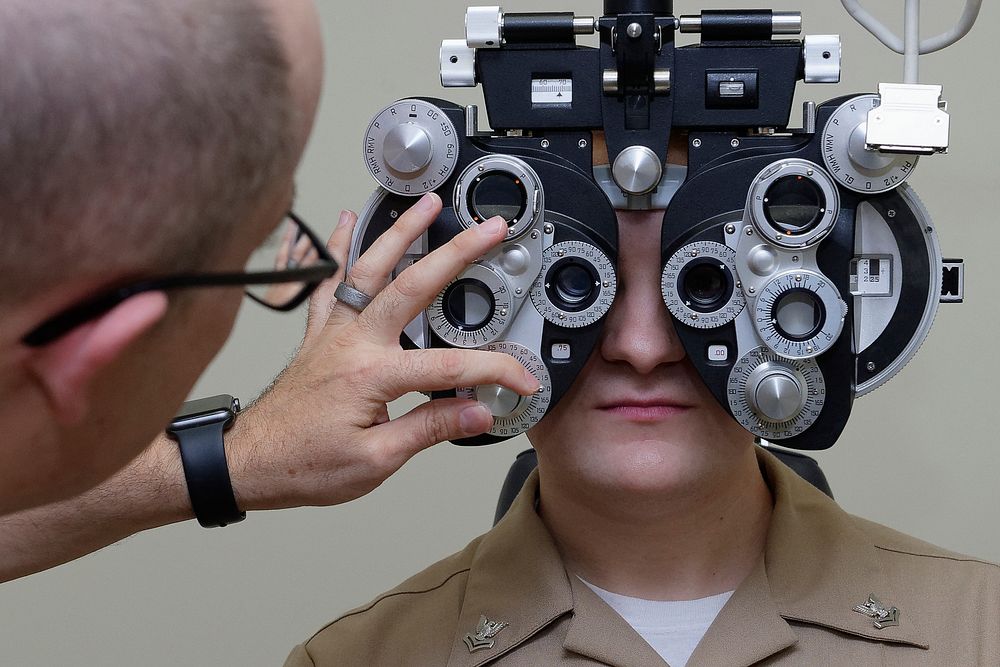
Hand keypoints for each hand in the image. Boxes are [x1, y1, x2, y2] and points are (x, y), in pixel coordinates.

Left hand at [229, 192, 538, 509]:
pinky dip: (339, 249)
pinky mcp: (317, 335)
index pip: (450, 368)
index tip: (520, 380)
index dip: (495, 371)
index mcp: (372, 376)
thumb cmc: (302, 465)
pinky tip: (347, 220)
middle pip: (412, 286)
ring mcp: (332, 333)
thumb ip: (428, 429)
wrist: (247, 463)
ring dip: (399, 231)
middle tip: (487, 230)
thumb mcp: (376, 461)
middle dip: (456, 253)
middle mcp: (351, 343)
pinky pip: (328, 281)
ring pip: (368, 269)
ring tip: (426, 204)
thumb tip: (477, 412)